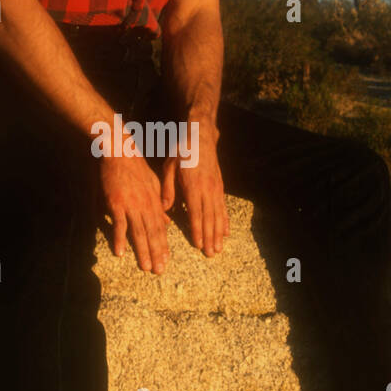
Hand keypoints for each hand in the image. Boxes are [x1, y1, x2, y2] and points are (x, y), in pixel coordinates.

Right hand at [98, 150, 171, 273]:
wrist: (120, 152)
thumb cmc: (136, 168)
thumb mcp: (153, 184)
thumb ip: (160, 204)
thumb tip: (167, 221)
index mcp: (154, 202)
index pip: (161, 228)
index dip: (163, 246)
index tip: (166, 261)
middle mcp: (145, 206)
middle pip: (152, 234)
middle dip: (156, 253)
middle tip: (158, 271)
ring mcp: (131, 205)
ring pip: (138, 232)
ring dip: (142, 251)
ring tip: (145, 267)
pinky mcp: (116, 203)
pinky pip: (119, 224)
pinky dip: (119, 239)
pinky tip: (120, 253)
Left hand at [160, 123, 229, 256]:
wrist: (201, 136)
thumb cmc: (182, 151)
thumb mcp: (169, 166)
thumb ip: (168, 188)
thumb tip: (165, 209)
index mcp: (193, 185)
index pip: (196, 212)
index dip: (198, 230)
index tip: (198, 245)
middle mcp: (207, 189)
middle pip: (210, 218)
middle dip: (210, 237)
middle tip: (211, 254)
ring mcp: (216, 188)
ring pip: (218, 215)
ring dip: (218, 234)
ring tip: (218, 249)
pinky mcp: (220, 187)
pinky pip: (223, 208)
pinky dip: (225, 221)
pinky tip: (226, 233)